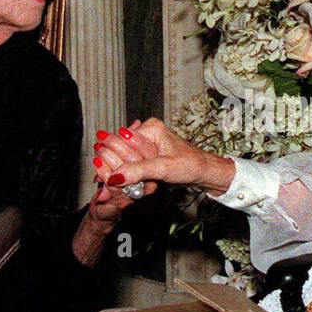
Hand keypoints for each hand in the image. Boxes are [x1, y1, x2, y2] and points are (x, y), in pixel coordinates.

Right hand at [93, 117, 232, 194]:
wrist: (204, 172)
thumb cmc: (190, 165)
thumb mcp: (163, 169)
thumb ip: (138, 171)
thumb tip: (114, 177)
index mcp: (150, 128)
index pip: (120, 142)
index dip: (115, 161)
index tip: (107, 177)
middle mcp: (147, 131)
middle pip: (120, 149)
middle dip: (117, 167)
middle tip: (113, 182)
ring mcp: (147, 142)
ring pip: (124, 157)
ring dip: (122, 171)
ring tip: (121, 183)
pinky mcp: (148, 153)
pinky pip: (131, 162)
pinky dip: (128, 172)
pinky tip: (127, 181)